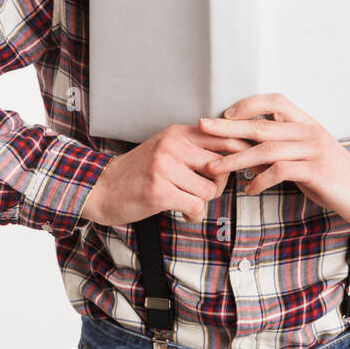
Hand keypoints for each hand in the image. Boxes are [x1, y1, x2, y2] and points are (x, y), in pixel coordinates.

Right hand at [80, 123, 255, 226]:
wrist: (101, 188)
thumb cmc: (138, 171)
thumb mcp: (166, 149)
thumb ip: (195, 149)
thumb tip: (235, 155)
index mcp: (178, 133)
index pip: (224, 137)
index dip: (242, 152)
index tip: (248, 164)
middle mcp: (172, 146)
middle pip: (221, 166)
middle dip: (218, 184)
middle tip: (203, 191)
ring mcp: (165, 168)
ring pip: (209, 190)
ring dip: (202, 202)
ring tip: (187, 202)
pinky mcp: (159, 191)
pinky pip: (195, 207)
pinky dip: (193, 216)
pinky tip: (183, 214)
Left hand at [197, 92, 349, 230]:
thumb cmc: (334, 179)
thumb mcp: (306, 160)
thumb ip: (280, 153)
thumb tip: (246, 155)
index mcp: (307, 124)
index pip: (276, 100)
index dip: (248, 104)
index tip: (225, 114)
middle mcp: (310, 131)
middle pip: (262, 123)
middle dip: (228, 126)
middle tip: (203, 127)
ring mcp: (315, 150)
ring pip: (267, 148)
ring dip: (236, 158)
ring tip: (215, 168)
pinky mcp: (317, 171)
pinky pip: (281, 171)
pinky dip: (260, 180)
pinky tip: (248, 189)